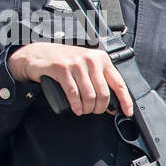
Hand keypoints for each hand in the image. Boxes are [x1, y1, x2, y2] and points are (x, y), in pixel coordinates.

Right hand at [7, 41, 133, 116]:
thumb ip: (100, 80)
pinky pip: (74, 94)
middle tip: (94, 111)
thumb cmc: (65, 62)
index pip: (119, 83)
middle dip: (99, 108)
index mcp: (101, 59)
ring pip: (89, 96)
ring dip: (87, 108)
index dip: (125, 100)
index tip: (127, 112)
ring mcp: (76, 63)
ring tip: (83, 110)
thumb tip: (114, 103)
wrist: (38, 54)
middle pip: (103, 94)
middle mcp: (91, 60)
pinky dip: (76, 105)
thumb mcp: (86, 66)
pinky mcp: (62, 69)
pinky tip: (76, 109)